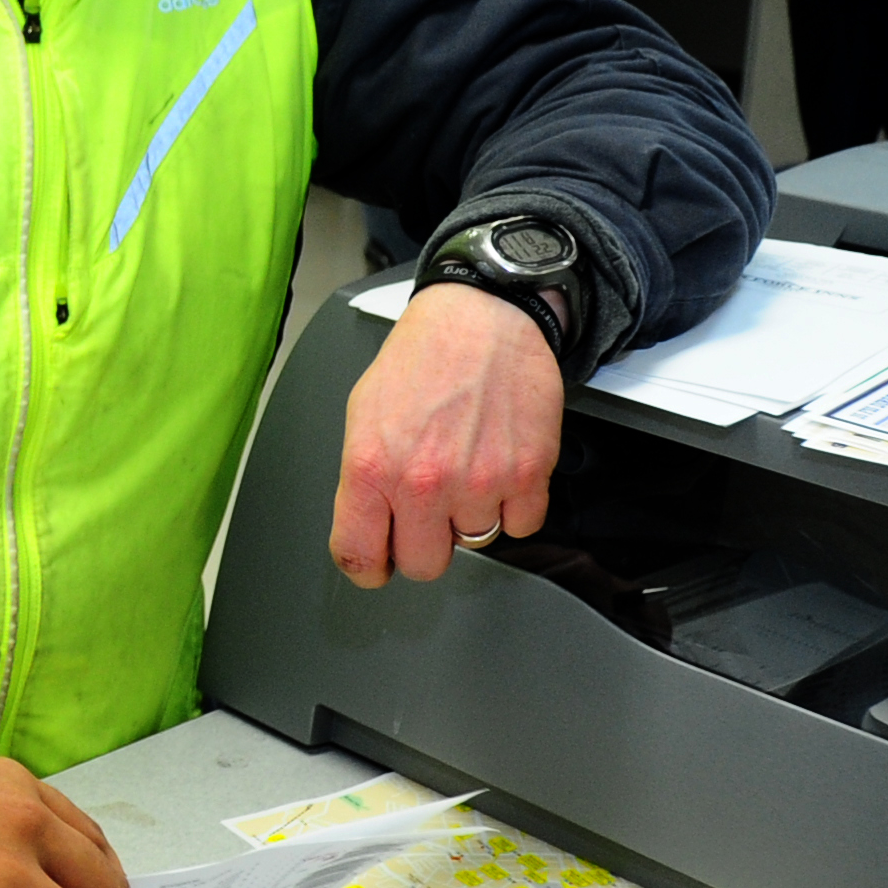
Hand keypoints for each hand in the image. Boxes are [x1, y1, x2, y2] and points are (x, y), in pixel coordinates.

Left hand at [328, 280, 562, 587]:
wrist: (481, 319)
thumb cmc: (420, 360)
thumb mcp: (362, 415)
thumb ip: (365, 478)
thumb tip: (369, 526)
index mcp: (372, 467)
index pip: (359, 555)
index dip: (367, 568)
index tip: (375, 566)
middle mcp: (424, 482)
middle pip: (423, 565)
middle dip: (424, 544)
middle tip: (427, 511)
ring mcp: (479, 482)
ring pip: (476, 542)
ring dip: (471, 515)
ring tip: (466, 466)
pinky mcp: (528, 475)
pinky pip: (522, 526)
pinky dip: (513, 506)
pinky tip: (499, 468)